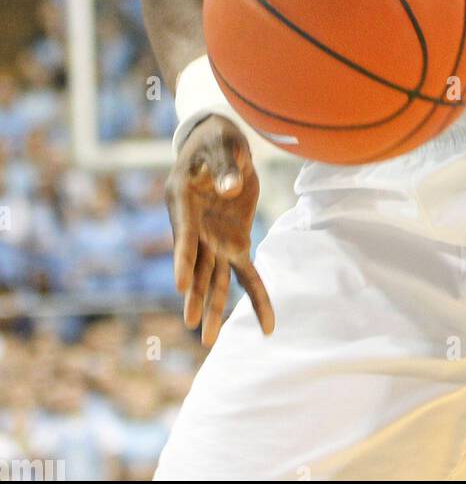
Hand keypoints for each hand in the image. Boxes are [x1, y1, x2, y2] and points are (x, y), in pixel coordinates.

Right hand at [165, 114, 274, 346]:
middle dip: (194, 295)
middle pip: (195, 266)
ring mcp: (215, 239)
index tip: (179, 284)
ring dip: (213, 308)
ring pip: (214, 280)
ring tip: (208, 342)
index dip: (182, 260)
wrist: (220, 143)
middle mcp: (195, 229)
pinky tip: (268, 326)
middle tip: (191, 323)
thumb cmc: (215, 140)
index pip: (184, 236)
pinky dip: (256, 298)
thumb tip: (233, 187)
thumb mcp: (221, 144)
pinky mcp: (236, 243)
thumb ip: (226, 165)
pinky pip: (246, 275)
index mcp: (183, 202)